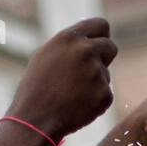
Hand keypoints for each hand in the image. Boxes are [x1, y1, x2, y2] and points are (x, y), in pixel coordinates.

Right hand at [7, 17, 117, 141]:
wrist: (35, 120)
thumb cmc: (35, 90)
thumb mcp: (45, 57)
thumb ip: (69, 47)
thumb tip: (87, 41)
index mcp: (69, 38)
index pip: (101, 25)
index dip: (102, 36)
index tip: (100, 45)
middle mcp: (85, 51)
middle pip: (111, 47)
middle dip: (104, 59)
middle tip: (89, 74)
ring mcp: (96, 72)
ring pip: (106, 75)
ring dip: (95, 83)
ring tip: (72, 95)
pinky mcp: (104, 94)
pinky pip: (106, 95)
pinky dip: (96, 102)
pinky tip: (77, 107)